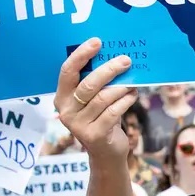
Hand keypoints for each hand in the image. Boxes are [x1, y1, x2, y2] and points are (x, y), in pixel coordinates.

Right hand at [54, 40, 136, 160]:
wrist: (106, 153)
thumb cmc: (101, 119)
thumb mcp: (93, 100)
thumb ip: (96, 82)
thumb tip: (114, 55)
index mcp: (62, 97)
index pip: (67, 71)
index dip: (81, 55)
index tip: (97, 42)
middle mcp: (66, 111)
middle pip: (88, 84)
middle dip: (109, 70)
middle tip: (126, 61)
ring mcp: (79, 125)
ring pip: (103, 98)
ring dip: (121, 87)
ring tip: (132, 83)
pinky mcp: (94, 135)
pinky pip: (113, 111)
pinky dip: (125, 101)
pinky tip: (132, 96)